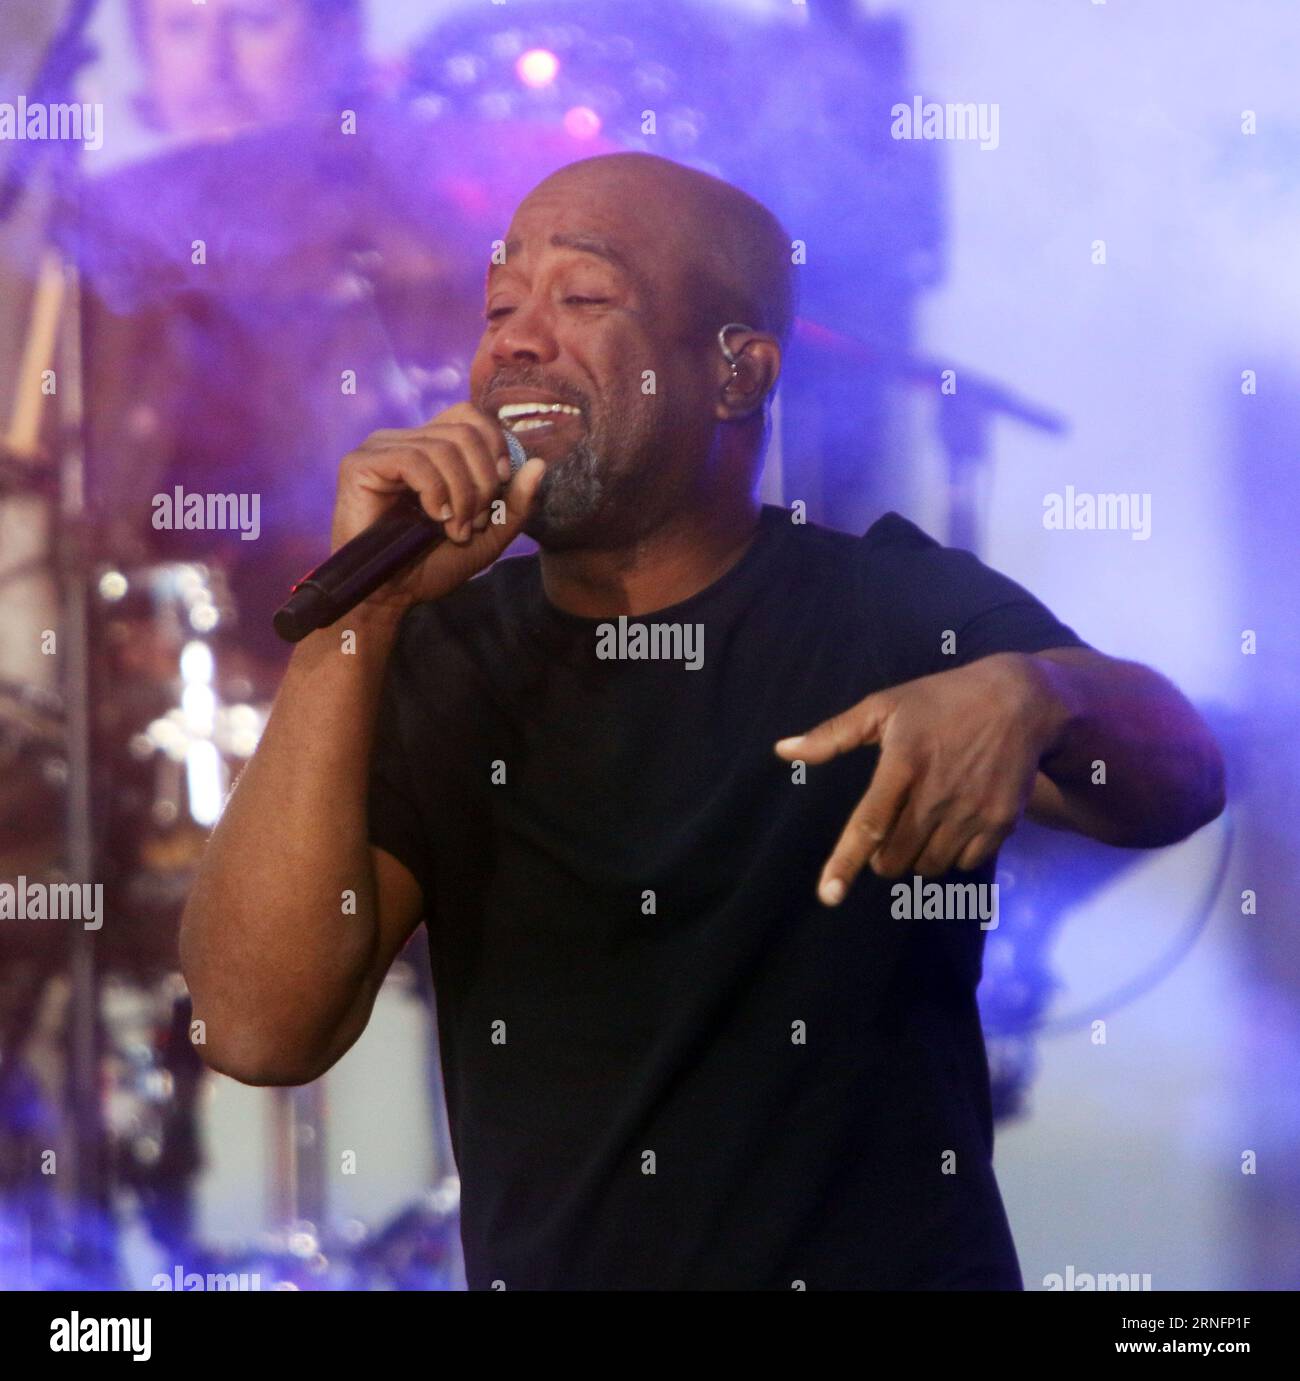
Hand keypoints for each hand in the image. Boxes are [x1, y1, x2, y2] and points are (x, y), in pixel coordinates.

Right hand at [331, 402, 545, 610]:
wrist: (393, 594)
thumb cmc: (434, 564)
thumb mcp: (489, 535)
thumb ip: (515, 502)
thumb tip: (540, 463)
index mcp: (432, 447)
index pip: (471, 416)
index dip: (495, 444)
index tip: (502, 483)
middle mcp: (405, 440)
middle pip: (464, 432)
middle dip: (482, 481)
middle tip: (474, 522)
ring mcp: (380, 448)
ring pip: (442, 447)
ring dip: (461, 495)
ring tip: (455, 530)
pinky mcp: (360, 464)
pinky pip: (412, 459)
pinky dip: (435, 491)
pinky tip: (434, 518)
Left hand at [774, 653, 1066, 903]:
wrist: (1020, 702)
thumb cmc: (941, 701)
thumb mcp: (885, 706)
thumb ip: (833, 735)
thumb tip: (782, 750)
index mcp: (903, 765)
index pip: (868, 825)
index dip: (845, 864)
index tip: (828, 896)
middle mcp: (936, 796)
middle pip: (895, 858)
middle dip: (883, 856)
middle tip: (892, 828)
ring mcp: (971, 812)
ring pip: (928, 867)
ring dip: (917, 857)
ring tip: (923, 823)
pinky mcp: (1000, 824)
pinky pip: (966, 864)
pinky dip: (954, 855)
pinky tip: (954, 826)